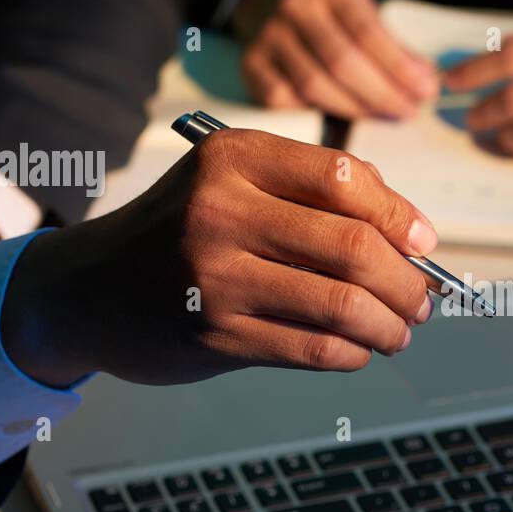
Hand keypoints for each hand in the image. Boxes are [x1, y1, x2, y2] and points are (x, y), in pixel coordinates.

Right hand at [1, 129, 436, 386]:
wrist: (87, 291)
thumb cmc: (180, 233)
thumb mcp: (230, 184)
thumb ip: (311, 193)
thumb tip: (412, 232)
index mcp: (233, 158)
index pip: (344, 179)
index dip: (401, 216)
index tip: (425, 244)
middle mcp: (221, 210)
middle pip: (355, 247)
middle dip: (408, 282)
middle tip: (424, 300)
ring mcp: (215, 276)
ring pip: (342, 305)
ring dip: (390, 324)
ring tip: (401, 330)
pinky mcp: (213, 334)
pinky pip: (313, 348)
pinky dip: (353, 352)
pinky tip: (358, 349)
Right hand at [237, 0, 437, 118]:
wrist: (274, 3)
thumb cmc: (332, 17)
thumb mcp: (364, 15)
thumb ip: (394, 49)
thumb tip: (426, 85)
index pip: (368, 32)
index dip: (398, 67)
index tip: (425, 91)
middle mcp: (294, 7)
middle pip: (342, 62)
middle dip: (381, 94)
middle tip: (407, 112)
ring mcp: (268, 36)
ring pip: (315, 86)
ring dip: (354, 109)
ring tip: (381, 116)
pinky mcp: (251, 64)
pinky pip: (286, 100)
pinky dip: (314, 112)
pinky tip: (337, 116)